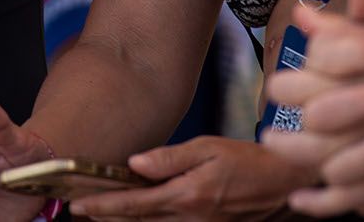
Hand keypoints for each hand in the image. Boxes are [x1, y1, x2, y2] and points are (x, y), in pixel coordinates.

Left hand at [69, 134, 313, 219]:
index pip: (135, 204)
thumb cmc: (249, 161)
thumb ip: (170, 158)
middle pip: (138, 220)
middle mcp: (191, 218)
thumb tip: (135, 163)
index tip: (80, 205)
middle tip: (79, 209)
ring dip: (123, 220)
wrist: (284, 184)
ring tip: (99, 211)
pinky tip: (135, 214)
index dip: (104, 206)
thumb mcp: (209, 148)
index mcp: (188, 196)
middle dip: (106, 216)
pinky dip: (147, 221)